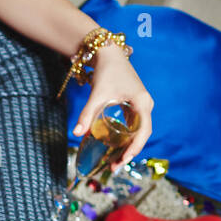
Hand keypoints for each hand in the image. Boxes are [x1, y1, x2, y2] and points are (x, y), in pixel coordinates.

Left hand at [74, 44, 152, 170]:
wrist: (109, 54)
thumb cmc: (106, 72)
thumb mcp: (97, 95)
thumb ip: (87, 114)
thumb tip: (76, 134)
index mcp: (142, 103)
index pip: (143, 131)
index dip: (135, 148)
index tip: (123, 160)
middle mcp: (145, 105)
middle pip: (142, 134)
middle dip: (130, 152)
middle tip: (114, 167)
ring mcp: (141, 105)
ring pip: (138, 131)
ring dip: (128, 147)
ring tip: (114, 162)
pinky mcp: (134, 105)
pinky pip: (133, 126)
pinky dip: (125, 138)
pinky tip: (115, 148)